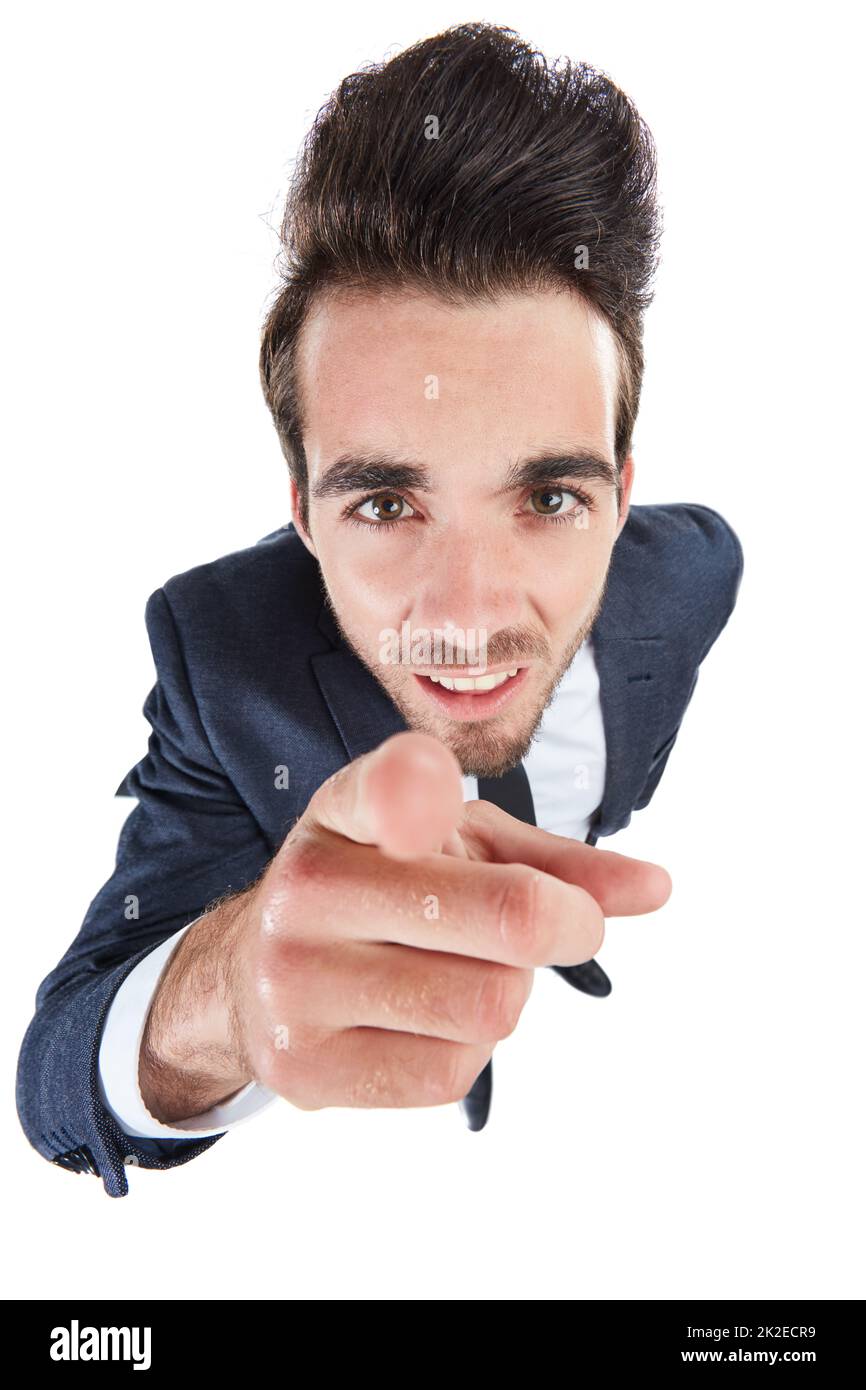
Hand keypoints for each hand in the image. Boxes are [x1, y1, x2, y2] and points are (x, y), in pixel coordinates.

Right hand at [140, 731, 670, 1120]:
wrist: (254, 975)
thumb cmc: (387, 890)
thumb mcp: (460, 846)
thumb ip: (555, 861)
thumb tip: (656, 888)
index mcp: (348, 811)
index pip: (385, 788)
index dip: (413, 793)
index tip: (429, 801)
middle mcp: (307, 888)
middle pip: (507, 921)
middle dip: (565, 925)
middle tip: (566, 925)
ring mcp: (294, 984)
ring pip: (490, 1006)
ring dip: (507, 992)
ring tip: (460, 968)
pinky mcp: (302, 1067)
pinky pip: (451, 1071)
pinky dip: (468, 1049)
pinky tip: (427, 1018)